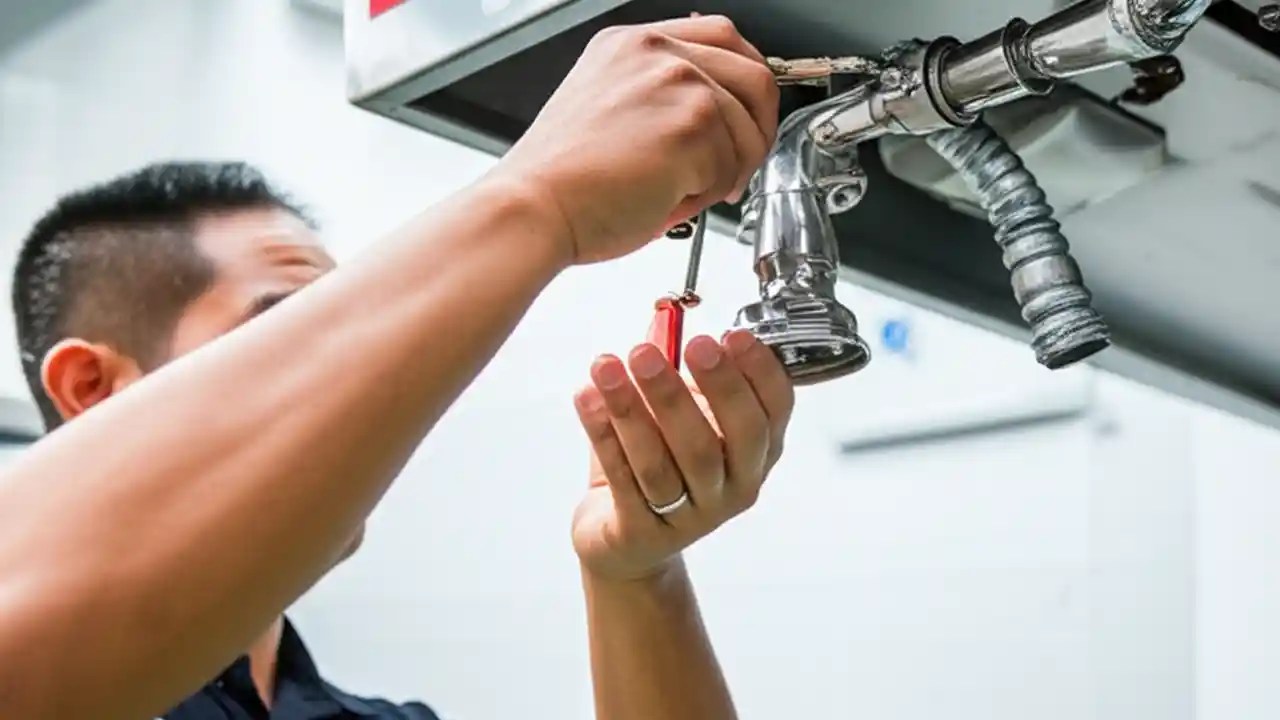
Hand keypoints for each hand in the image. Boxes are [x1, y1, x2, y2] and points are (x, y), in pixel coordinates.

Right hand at [493, 16, 779, 264]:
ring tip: (685, 192)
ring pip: (748, 130)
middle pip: (754, 76)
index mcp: (632, 44)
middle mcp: (657, 53)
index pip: (721, 37)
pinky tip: (670, 200)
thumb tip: (716, 120)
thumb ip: (657, 96)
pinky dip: (709, 195)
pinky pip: (732, 167)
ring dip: (729, 172)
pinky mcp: (693, 125)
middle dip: (757, 130)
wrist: (535, 208)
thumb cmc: (560, 180)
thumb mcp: (606, 108)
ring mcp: (679, 84)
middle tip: (738, 166)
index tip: (748, 114)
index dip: (745, 82)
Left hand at [571, 330, 793, 580]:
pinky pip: (622, 479)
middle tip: (684, 344)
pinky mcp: (643, 532)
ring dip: (636, 407)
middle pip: (731, 437)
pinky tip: (587, 398)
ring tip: (610, 365)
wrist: (627, 539)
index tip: (733, 335)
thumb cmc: (664, 463)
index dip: (759, 372)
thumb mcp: (685, 412)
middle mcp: (733, 485)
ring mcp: (691, 515)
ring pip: (666, 461)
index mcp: (755, 452)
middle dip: (710, 386)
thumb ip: (681, 369)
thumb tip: (665, 315)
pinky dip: (603, 434)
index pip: (774, 409)